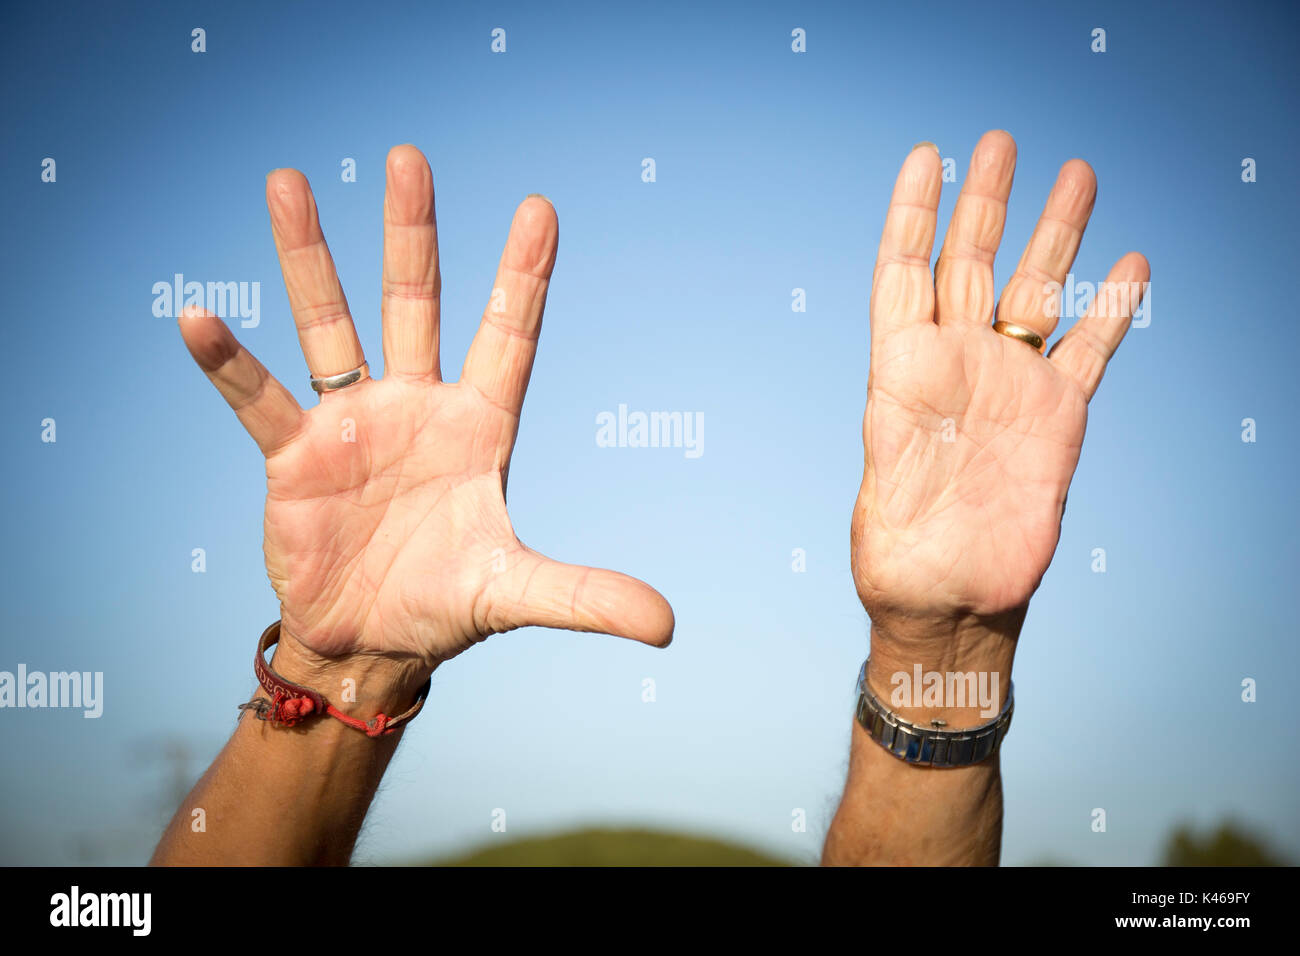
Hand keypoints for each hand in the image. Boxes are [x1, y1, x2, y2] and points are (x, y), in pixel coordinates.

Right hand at [178, 145, 673, 683]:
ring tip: (288, 183)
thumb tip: (668, 625)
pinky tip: (198, 319)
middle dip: (411, 234)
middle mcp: (416, 408)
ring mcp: (352, 424)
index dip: (523, 277)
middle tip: (408, 158)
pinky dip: (230, 364)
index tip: (541, 208)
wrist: (368, 643)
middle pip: (413, 303)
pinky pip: (259, 398)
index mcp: (478, 427)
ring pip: (330, 325)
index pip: (509, 337)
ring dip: (309, 258)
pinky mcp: (294, 456)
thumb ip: (586, 596)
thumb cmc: (445, 605)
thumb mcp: (516, 593)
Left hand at [853, 131, 1147, 654]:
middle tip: (1003, 141)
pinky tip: (1131, 265)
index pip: (904, 276)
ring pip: (1035, 292)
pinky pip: (1090, 350)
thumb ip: (891, 471)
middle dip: (987, 202)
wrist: (955, 604)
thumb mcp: (879, 517)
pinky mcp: (1057, 418)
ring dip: (1056, 234)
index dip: (914, 215)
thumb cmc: (903, 568)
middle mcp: (956, 368)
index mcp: (900, 378)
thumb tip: (899, 449)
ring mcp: (1009, 386)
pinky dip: (1112, 311)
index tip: (927, 157)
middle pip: (972, 264)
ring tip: (1076, 172)